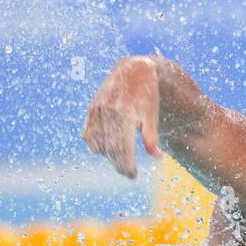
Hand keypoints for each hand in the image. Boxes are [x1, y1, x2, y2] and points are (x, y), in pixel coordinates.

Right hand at [82, 55, 163, 178]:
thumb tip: (157, 157)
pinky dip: (95, 145)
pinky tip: (104, 151)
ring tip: (121, 163)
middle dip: (120, 164)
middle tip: (129, 173)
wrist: (134, 70)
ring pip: (100, 143)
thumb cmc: (147, 95)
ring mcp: (98, 111)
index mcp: (126, 114)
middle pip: (111, 148)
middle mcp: (109, 112)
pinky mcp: (92, 109)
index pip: (123, 148)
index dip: (127, 164)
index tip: (132, 175)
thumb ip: (151, 136)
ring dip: (110, 157)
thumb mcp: (152, 114)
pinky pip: (88, 134)